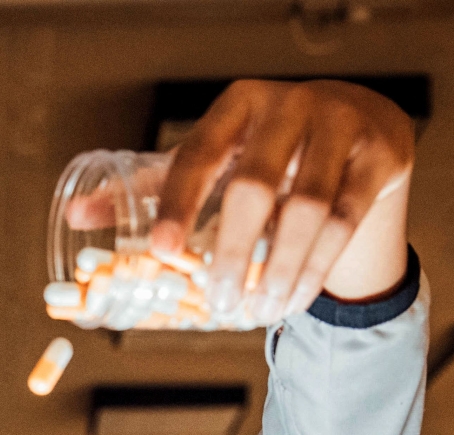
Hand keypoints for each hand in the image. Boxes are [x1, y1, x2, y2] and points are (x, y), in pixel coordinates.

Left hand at [151, 79, 413, 325]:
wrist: (362, 123)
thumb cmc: (269, 147)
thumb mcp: (215, 155)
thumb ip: (153, 185)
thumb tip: (76, 215)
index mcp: (238, 104)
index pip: (199, 154)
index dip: (179, 204)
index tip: (163, 251)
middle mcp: (290, 107)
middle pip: (254, 186)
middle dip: (233, 252)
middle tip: (220, 302)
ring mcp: (340, 127)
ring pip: (308, 209)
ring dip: (280, 269)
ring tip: (258, 310)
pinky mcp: (378, 155)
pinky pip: (346, 221)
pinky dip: (316, 267)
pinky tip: (294, 299)